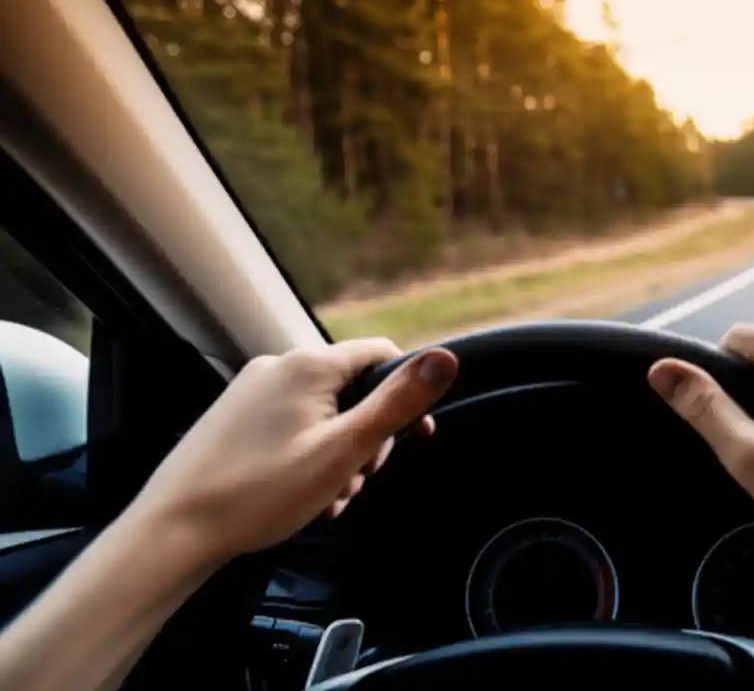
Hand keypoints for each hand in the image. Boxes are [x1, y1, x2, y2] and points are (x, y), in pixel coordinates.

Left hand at [130, 339, 456, 560]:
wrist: (175, 529)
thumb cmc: (261, 492)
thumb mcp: (345, 450)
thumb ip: (397, 403)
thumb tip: (447, 357)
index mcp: (308, 365)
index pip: (382, 355)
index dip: (407, 395)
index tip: (417, 438)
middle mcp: (279, 366)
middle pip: (353, 388)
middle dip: (369, 436)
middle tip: (360, 481)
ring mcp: (252, 391)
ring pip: (325, 413)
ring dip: (341, 454)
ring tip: (331, 497)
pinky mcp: (235, 417)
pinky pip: (294, 425)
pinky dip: (311, 455)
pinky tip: (306, 494)